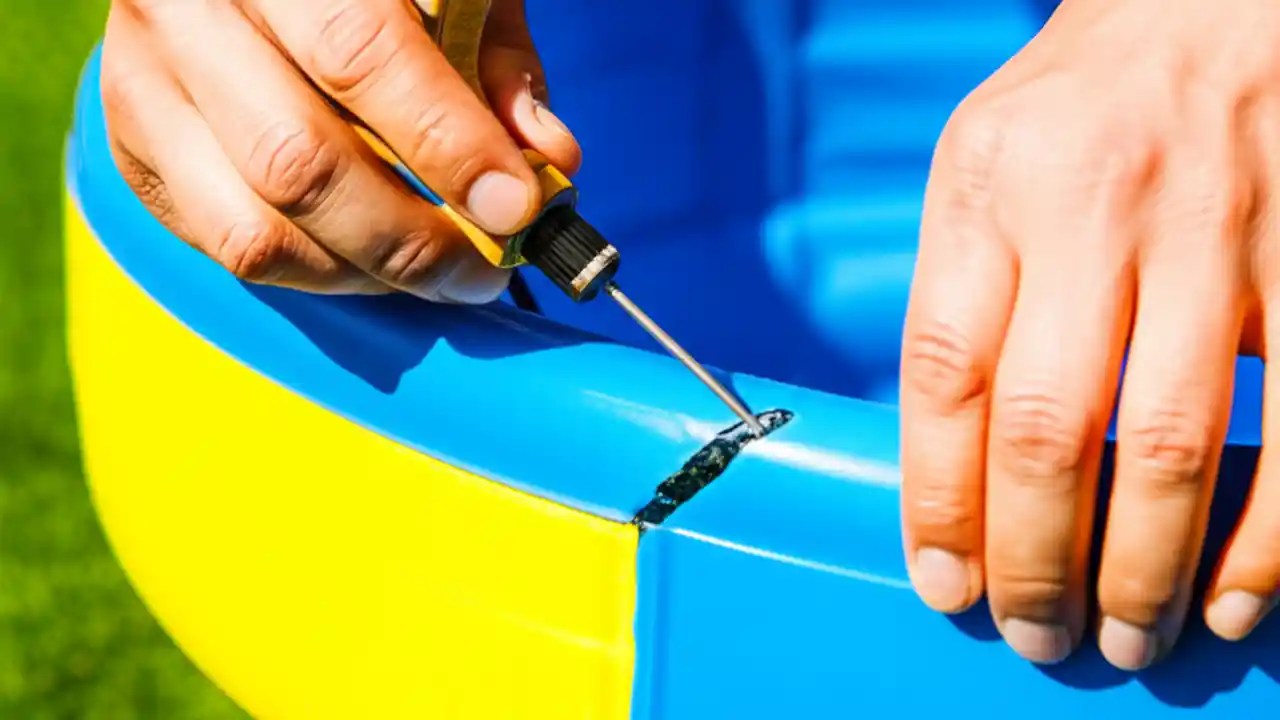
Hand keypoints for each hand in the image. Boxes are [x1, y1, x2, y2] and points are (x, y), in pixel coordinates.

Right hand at [101, 0, 579, 301]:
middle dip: (413, 239)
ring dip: (370, 275)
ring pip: (258, 228)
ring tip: (440, 271)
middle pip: (299, 161)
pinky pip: (232, 250)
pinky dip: (322, 274)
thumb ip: (492, 59)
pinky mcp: (137, 150)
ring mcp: (148, 86)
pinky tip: (374, 260)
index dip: (447, 143)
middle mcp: (189, 12)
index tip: (517, 207)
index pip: (360, 54)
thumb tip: (546, 159)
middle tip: (485, 266)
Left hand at [900, 0, 1278, 669]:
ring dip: (1143, 566)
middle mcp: (1093, 208)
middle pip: (1043, 427)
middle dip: (1034, 559)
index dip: (937, 502)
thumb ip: (960, 295)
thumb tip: (953, 467)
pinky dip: (1271, 532)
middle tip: (1037, 633)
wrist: (1206, 1)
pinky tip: (1234, 594)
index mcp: (989, 188)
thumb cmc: (1076, 108)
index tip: (944, 585)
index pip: (941, 375)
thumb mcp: (978, 167)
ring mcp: (1216, 230)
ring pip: (1168, 442)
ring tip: (1125, 638)